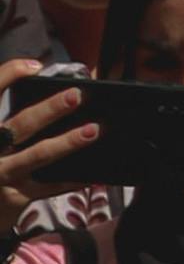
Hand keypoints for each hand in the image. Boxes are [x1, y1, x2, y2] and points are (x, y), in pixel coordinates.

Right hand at [0, 81, 98, 242]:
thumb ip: (14, 120)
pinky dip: (72, 179)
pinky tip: (92, 173)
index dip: (9, 75)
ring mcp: (1, 173)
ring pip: (38, 155)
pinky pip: (50, 187)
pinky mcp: (15, 197)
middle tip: (77, 95)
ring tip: (93, 130)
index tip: (35, 66)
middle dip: (50, 109)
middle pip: (21, 124)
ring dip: (68, 142)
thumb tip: (51, 92)